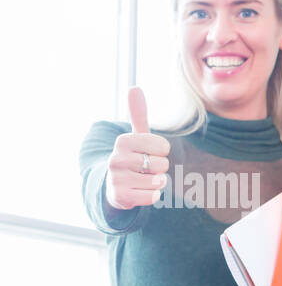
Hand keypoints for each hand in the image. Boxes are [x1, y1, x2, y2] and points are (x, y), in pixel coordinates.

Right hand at [105, 87, 170, 210]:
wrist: (114, 187)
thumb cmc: (132, 159)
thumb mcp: (135, 138)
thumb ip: (138, 115)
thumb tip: (134, 87)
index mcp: (123, 142)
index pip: (163, 147)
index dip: (162, 153)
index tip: (148, 154)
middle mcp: (116, 159)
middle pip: (162, 164)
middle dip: (159, 169)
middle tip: (144, 170)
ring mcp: (117, 179)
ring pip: (159, 181)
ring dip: (157, 183)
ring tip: (142, 180)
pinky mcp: (121, 197)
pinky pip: (153, 197)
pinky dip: (152, 196)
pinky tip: (140, 192)